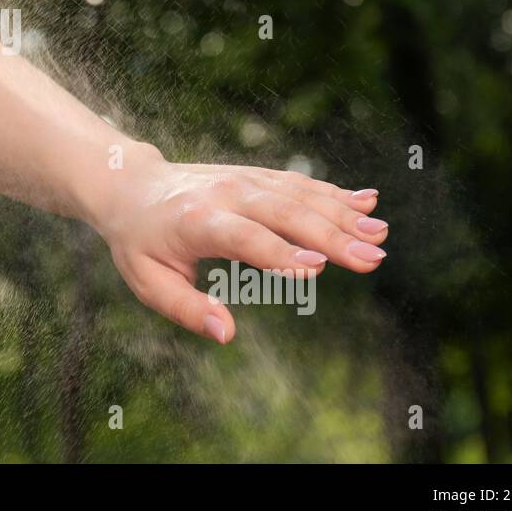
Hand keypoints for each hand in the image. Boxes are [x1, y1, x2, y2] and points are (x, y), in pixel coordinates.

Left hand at [94, 147, 386, 343]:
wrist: (131, 185)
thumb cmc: (140, 242)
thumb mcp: (148, 282)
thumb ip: (186, 309)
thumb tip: (226, 334)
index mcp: (197, 222)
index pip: (245, 237)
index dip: (280, 252)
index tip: (318, 267)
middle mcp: (225, 194)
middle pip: (283, 214)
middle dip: (330, 235)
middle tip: (373, 258)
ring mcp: (243, 180)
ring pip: (299, 195)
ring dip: (342, 213)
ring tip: (379, 233)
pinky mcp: (256, 176)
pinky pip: (299, 183)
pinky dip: (333, 192)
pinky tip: (366, 202)